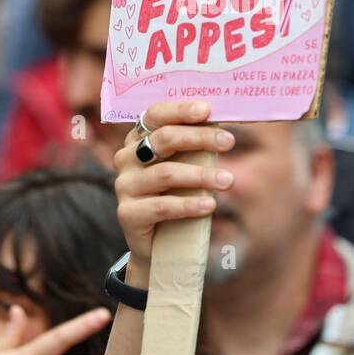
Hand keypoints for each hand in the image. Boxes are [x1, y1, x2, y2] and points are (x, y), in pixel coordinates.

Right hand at [113, 101, 235, 268]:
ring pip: (166, 173)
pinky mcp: (127, 214)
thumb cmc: (177, 194)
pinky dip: (189, 204)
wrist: (159, 244)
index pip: (155, 116)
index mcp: (138, 139)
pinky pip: (161, 206)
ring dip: (201, 175)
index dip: (179, 110)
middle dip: (199, 138)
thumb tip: (224, 126)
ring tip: (228, 180)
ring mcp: (124, 186)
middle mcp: (126, 158)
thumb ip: (196, 146)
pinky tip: (209, 205)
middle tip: (229, 141)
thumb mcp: (186, 166)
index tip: (207, 111)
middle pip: (162, 140)